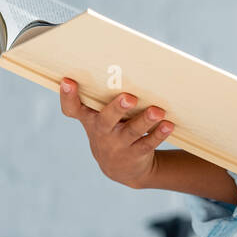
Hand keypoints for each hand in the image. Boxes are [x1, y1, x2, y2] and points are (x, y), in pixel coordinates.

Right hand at [58, 77, 174, 189]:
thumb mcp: (100, 117)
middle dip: (117, 108)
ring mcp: (119, 144)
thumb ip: (104, 98)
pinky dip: (159, 133)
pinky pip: (148, 143)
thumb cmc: (109, 129)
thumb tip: (123, 68)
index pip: (72, 108)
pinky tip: (168, 124)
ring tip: (157, 111)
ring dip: (145, 120)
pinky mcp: (136, 154)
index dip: (68, 96)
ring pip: (132, 131)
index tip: (68, 82)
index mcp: (90, 118)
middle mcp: (102, 131)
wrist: (119, 168)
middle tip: (128, 98)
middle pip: (107, 119)